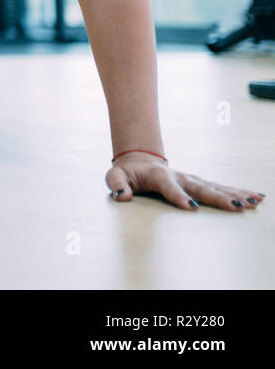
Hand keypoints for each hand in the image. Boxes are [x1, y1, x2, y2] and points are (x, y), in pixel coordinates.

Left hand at [106, 152, 264, 210]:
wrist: (137, 159)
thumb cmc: (126, 172)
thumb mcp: (114, 176)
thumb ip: (116, 184)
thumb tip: (122, 196)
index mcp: (158, 175)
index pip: (169, 187)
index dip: (178, 197)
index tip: (191, 208)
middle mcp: (178, 176)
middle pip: (200, 187)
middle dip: (218, 197)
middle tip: (237, 207)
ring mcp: (189, 179)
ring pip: (214, 187)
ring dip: (234, 194)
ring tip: (253, 202)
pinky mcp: (197, 183)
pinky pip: (218, 187)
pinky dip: (236, 192)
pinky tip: (254, 199)